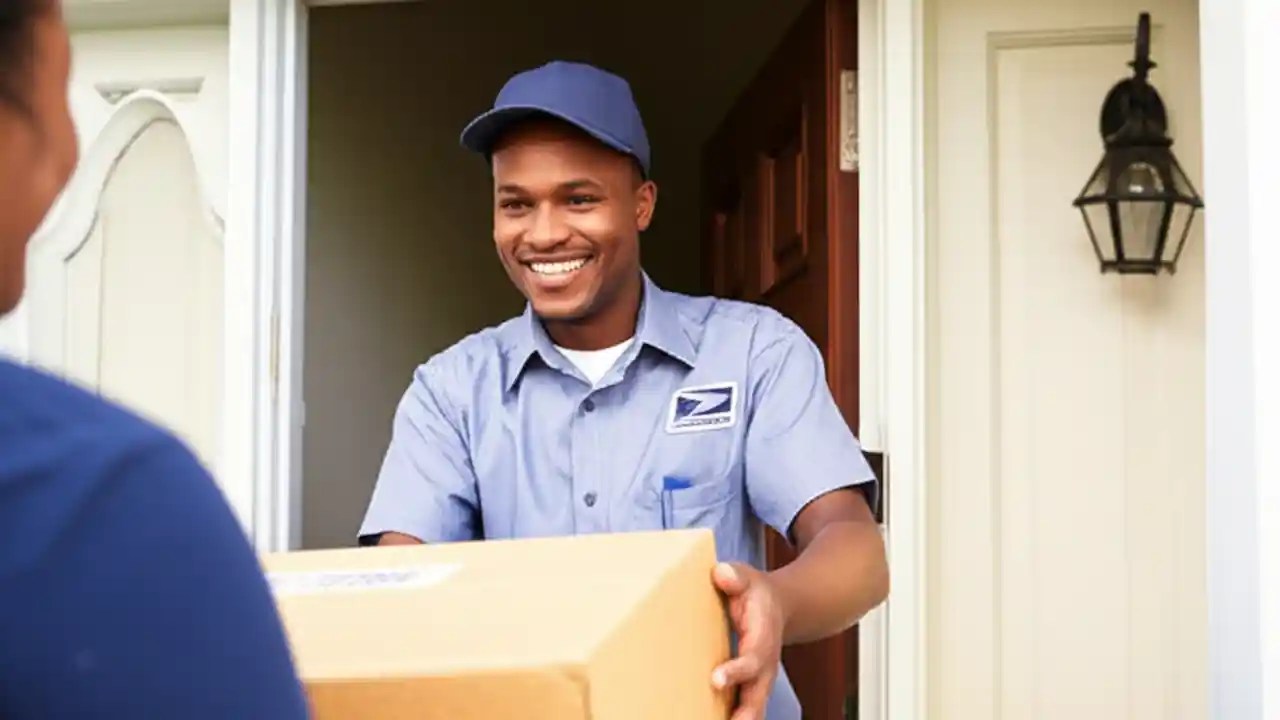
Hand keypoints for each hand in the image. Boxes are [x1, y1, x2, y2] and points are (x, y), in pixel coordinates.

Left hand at [710, 562, 784, 719]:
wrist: (777, 607)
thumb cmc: (755, 593)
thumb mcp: (748, 578)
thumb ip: (735, 577)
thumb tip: (722, 574)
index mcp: (763, 640)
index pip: (752, 660)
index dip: (736, 671)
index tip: (716, 679)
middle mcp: (764, 666)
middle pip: (757, 697)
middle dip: (745, 714)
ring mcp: (758, 681)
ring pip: (752, 709)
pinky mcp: (748, 688)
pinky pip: (741, 709)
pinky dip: (729, 718)